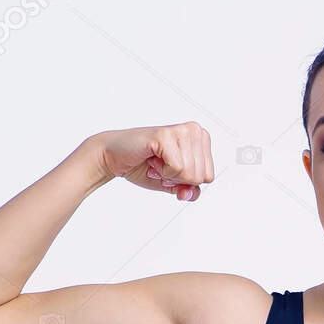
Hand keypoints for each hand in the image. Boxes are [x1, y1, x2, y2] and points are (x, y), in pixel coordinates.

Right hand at [92, 122, 214, 201]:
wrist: (115, 157)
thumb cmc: (144, 166)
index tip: (170, 168)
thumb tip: (190, 194)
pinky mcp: (166, 135)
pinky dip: (162, 171)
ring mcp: (181, 131)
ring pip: (190, 173)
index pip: (208, 176)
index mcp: (201, 138)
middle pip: (200, 176)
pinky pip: (177, 168)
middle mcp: (194, 130)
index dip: (186, 181)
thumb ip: (188, 190)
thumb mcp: (173, 184)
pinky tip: (153, 158)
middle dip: (177, 179)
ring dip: (169, 175)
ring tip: (157, 161)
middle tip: (161, 165)